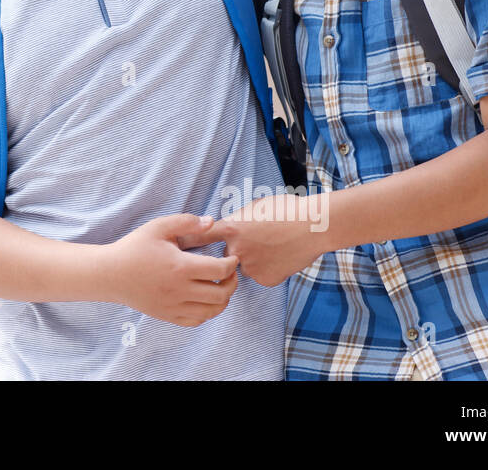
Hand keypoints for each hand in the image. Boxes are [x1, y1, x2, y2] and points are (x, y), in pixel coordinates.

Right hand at [102, 214, 238, 326]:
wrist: (110, 274)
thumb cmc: (134, 248)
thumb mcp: (158, 227)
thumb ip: (186, 222)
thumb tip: (211, 222)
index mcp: (180, 266)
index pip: (220, 270)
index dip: (232, 263)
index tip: (232, 257)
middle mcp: (180, 289)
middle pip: (221, 294)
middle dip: (232, 283)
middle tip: (230, 273)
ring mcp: (174, 305)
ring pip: (211, 311)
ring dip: (223, 299)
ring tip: (220, 286)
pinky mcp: (167, 315)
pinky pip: (196, 321)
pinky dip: (207, 313)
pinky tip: (204, 299)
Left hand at [199, 194, 327, 287]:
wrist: (313, 226)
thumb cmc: (286, 211)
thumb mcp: (255, 208)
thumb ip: (237, 221)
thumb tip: (226, 228)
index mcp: (232, 229)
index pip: (202, 237)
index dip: (187, 241)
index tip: (174, 246)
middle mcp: (236, 250)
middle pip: (226, 255)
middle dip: (236, 251)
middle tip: (259, 240)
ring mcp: (250, 267)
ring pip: (245, 267)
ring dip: (254, 260)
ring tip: (275, 246)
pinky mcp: (264, 280)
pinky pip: (260, 276)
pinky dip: (269, 269)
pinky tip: (282, 257)